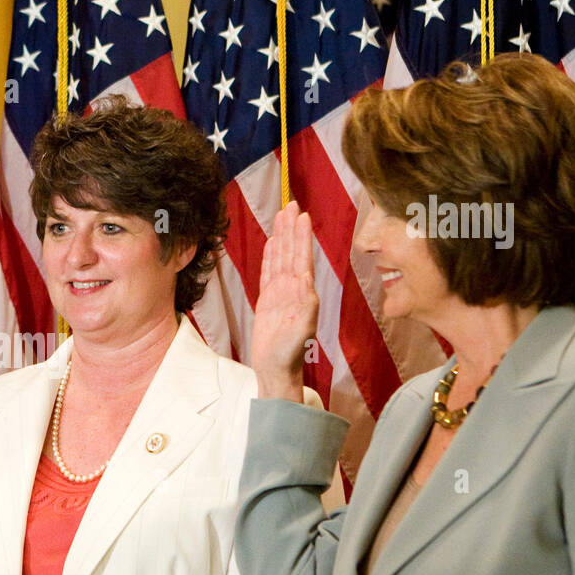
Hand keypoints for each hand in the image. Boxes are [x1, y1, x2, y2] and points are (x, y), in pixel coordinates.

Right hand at [251, 201, 317, 401]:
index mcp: (303, 292)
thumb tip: (306, 284)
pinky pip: (268, 272)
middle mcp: (293, 289)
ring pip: (280, 258)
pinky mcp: (268, 301)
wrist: (276, 370)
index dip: (301, 236)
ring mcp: (280, 293)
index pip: (302, 257)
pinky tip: (270, 244)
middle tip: (291, 205)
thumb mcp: (301, 331)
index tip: (301, 215)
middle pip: (291, 252)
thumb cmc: (289, 354)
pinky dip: (269, 256)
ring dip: (281, 237)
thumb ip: (305, 308)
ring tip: (281, 216)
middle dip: (291, 229)